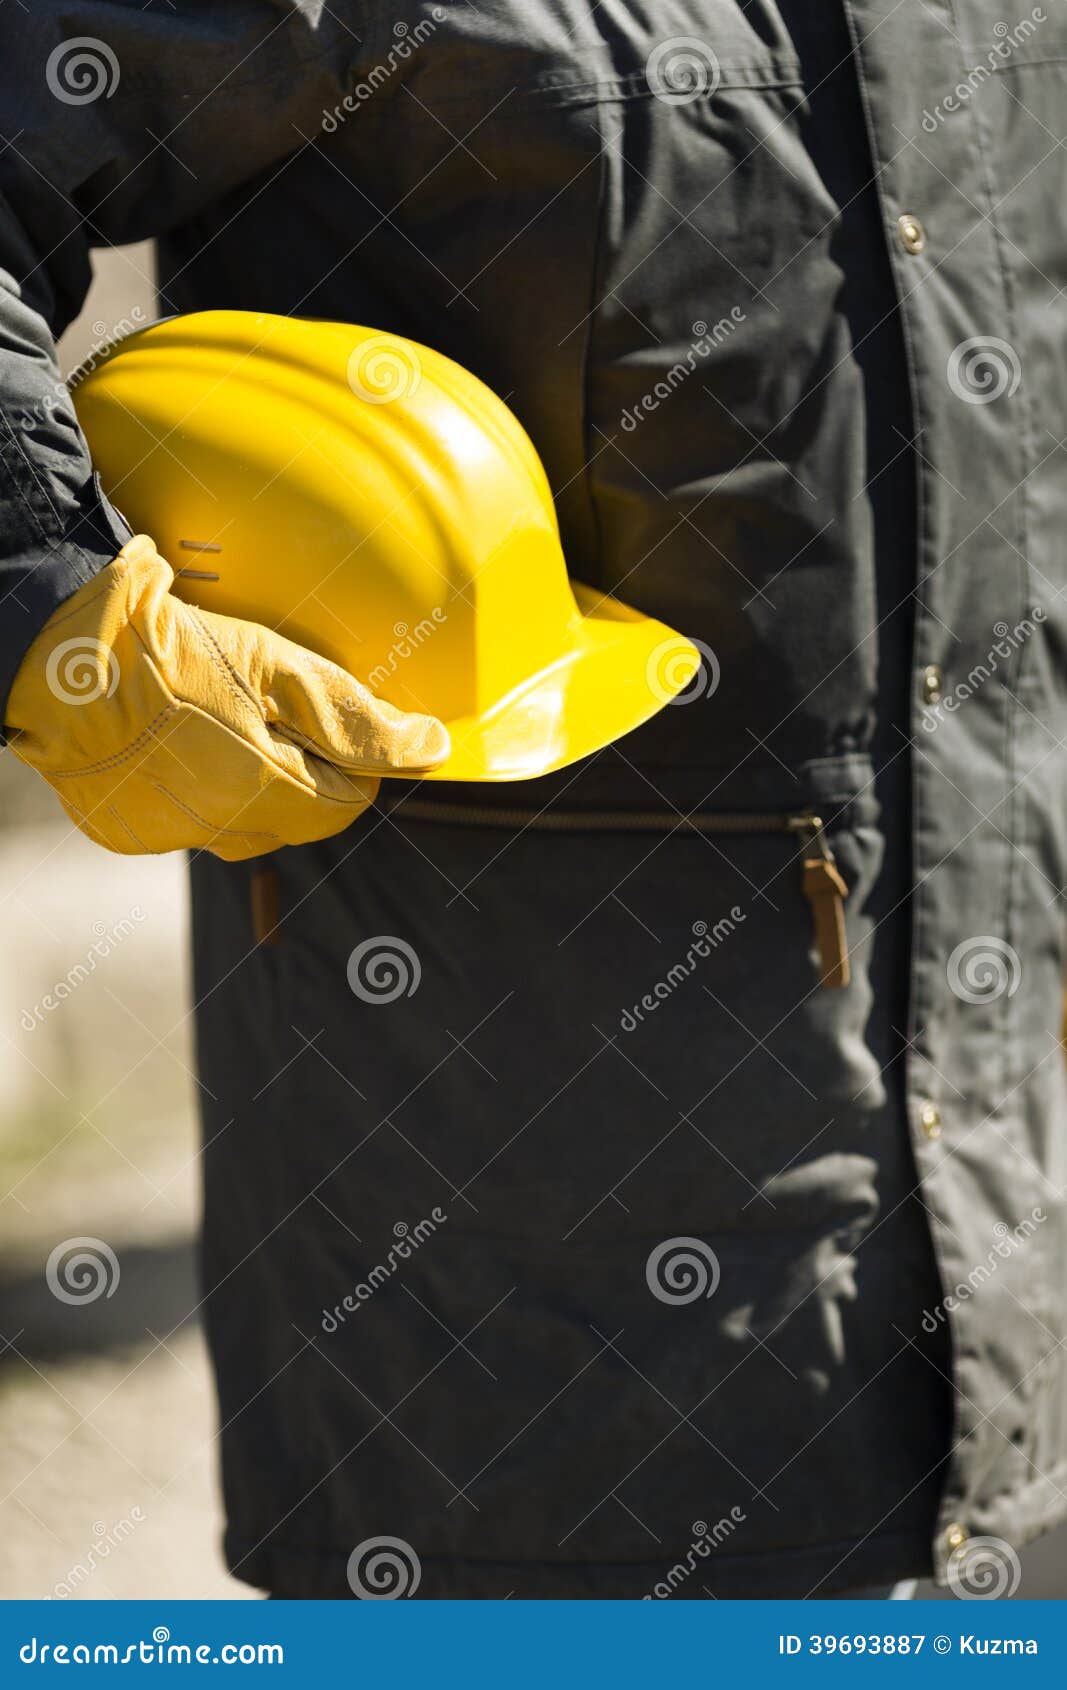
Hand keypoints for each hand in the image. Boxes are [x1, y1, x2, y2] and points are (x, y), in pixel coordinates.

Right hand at [5, 534, 448, 859]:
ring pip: (242, 823)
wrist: (52, 660)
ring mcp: (172, 836)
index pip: (349, 801)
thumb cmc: (168, 652)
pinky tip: (173, 740)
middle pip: (299, 816)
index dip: (349, 756)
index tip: (326, 713)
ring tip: (217, 717)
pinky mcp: (127, 833)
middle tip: (270, 705)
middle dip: (302, 770)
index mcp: (269, 794)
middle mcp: (224, 831)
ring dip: (247, 782)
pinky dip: (192, 789)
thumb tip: (429, 749)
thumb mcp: (273, 665)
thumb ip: (355, 715)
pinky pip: (186, 821)